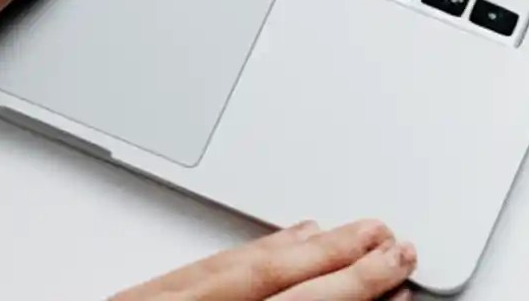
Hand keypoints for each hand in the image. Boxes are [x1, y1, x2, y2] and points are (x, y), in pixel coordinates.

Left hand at [111, 220, 416, 300]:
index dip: (355, 287)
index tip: (395, 274)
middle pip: (276, 277)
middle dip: (345, 259)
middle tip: (393, 244)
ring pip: (241, 262)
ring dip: (307, 246)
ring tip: (353, 233)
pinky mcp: (133, 300)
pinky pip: (207, 263)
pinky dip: (256, 249)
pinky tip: (284, 240)